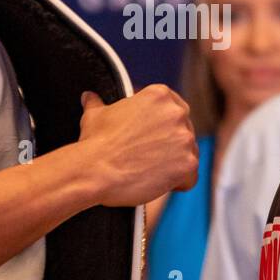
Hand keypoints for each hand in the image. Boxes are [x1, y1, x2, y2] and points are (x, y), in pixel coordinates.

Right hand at [78, 85, 198, 206]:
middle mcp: (177, 113)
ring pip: (189, 154)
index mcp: (159, 95)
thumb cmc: (95, 142)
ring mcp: (185, 139)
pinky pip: (191, 177)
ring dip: (174, 164)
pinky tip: (158, 183)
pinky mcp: (188, 164)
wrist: (94, 170)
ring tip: (149, 171)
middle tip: (146, 156)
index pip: (174, 109)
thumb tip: (89, 97)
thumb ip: (97, 103)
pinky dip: (178, 183)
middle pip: (184, 131)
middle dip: (170, 145)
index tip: (150, 137)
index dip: (162, 126)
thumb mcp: (95, 115)